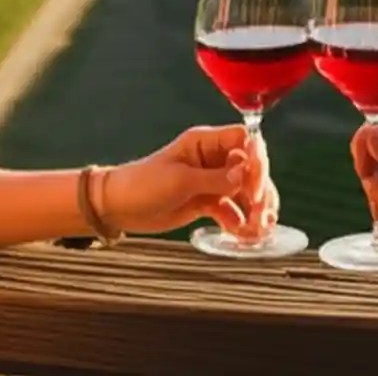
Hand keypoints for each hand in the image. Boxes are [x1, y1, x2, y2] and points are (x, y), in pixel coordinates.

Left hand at [101, 125, 278, 237]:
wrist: (117, 207)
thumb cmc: (142, 184)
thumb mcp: (179, 180)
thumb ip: (215, 178)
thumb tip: (246, 176)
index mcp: (205, 142)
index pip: (244, 140)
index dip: (256, 159)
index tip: (253, 185)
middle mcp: (214, 159)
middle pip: (251, 168)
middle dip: (260, 191)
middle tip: (260, 214)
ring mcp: (212, 181)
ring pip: (246, 192)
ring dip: (255, 210)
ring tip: (258, 231)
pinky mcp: (208, 202)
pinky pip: (233, 210)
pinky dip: (241, 222)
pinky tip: (243, 236)